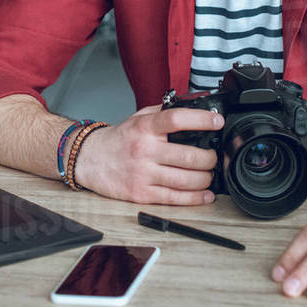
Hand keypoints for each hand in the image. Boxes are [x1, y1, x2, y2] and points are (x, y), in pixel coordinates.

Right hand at [73, 105, 222, 204]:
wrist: (89, 159)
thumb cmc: (118, 139)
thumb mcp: (137, 118)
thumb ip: (162, 113)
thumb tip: (192, 108)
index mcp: (145, 128)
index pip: (177, 120)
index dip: (201, 120)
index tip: (217, 122)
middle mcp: (144, 150)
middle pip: (188, 156)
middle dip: (209, 159)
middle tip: (213, 157)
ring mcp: (143, 173)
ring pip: (185, 180)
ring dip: (205, 179)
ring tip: (208, 175)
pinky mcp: (141, 194)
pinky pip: (175, 198)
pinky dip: (195, 198)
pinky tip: (205, 194)